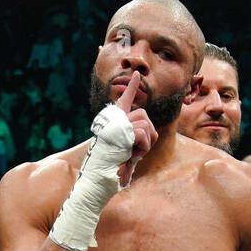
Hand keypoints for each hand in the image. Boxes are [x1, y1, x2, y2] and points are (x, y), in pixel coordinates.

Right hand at [113, 71, 157, 185]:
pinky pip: (143, 133)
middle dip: (147, 134)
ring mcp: (117, 123)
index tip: (136, 74)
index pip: (125, 101)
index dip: (131, 87)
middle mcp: (114, 119)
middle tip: (135, 150)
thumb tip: (151, 134)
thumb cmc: (113, 169)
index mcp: (115, 122)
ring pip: (146, 125)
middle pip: (144, 116)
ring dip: (145, 144)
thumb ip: (138, 139)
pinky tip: (130, 154)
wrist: (99, 176)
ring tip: (131, 153)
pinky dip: (142, 147)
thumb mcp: (127, 151)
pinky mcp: (121, 129)